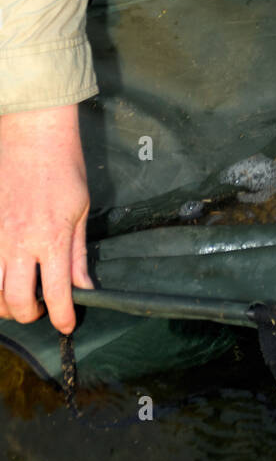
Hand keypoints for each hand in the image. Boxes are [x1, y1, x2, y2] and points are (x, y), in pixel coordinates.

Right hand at [0, 105, 92, 333]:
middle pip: (16, 301)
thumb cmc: (64, 167)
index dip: (62, 317)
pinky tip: (2, 278)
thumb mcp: (81, 210)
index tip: (66, 326)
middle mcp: (21, 242)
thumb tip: (83, 285)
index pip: (57, 293)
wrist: (34, 134)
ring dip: (4, 303)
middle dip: (30, 315)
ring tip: (18, 297)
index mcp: (53, 238)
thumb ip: (78, 252)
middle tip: (41, 310)